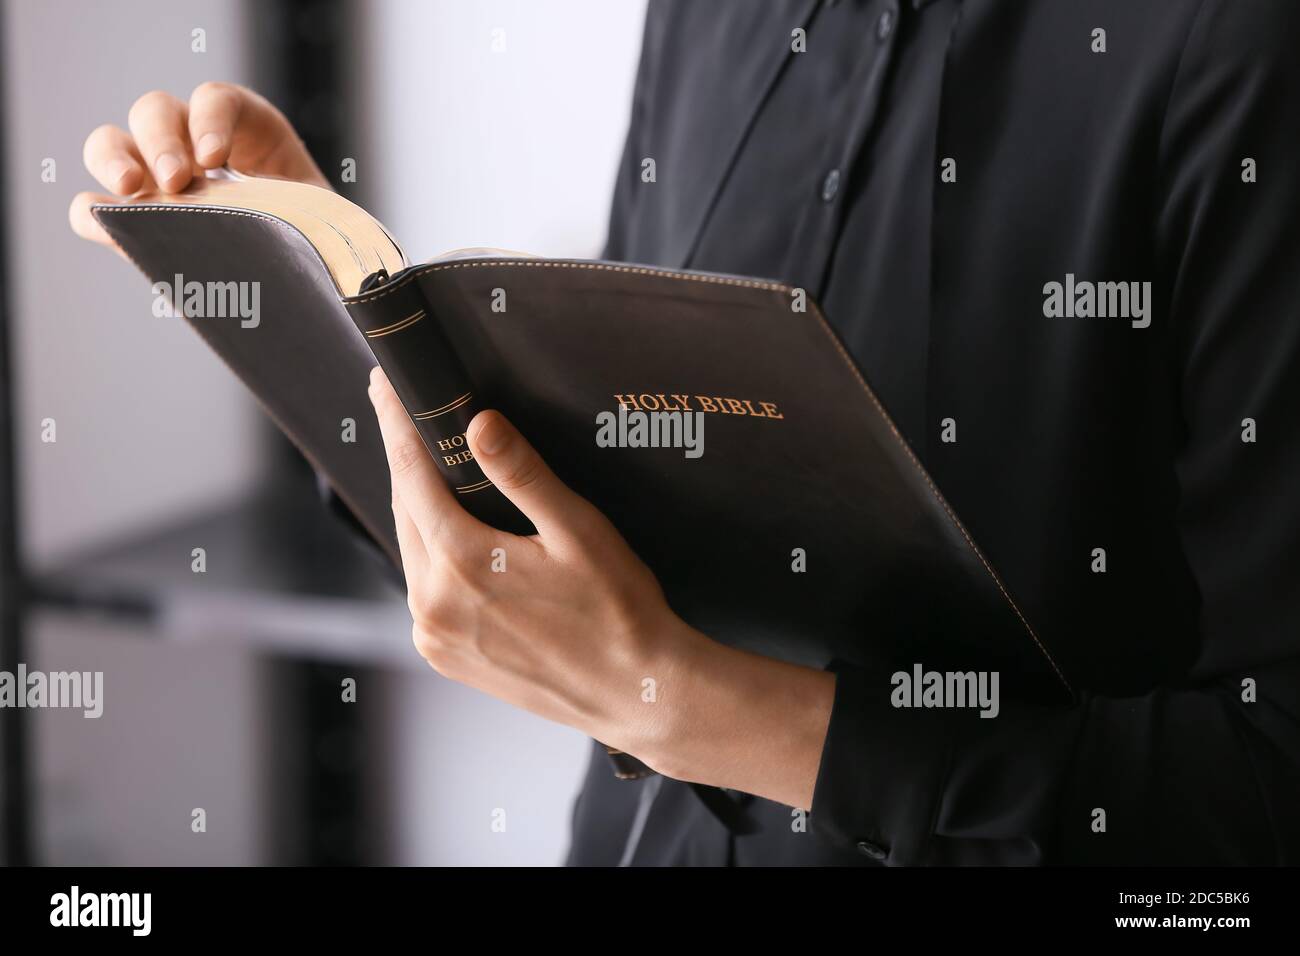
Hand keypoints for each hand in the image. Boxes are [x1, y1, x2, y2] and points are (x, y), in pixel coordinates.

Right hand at [70, 82, 328, 248]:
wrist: (311, 280)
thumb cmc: (320, 242)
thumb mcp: (325, 222)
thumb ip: (314, 218)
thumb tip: (316, 244)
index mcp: (248, 130)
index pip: (218, 100)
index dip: (210, 119)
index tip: (216, 158)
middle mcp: (195, 144)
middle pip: (159, 112)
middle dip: (162, 140)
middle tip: (177, 180)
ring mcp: (159, 178)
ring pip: (114, 142)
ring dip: (114, 159)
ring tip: (129, 190)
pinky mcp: (137, 219)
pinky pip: (95, 206)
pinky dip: (94, 212)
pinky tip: (107, 225)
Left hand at [368, 367, 835, 807]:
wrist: (636, 692)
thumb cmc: (619, 612)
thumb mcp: (580, 531)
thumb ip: (525, 475)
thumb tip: (480, 423)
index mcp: (462, 564)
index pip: (412, 475)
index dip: (397, 423)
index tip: (384, 385)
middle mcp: (433, 604)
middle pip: (405, 510)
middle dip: (404, 459)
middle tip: (402, 413)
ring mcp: (435, 636)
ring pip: (411, 551)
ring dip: (416, 507)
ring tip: (427, 467)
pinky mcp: (446, 657)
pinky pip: (423, 590)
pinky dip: (428, 555)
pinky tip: (448, 535)